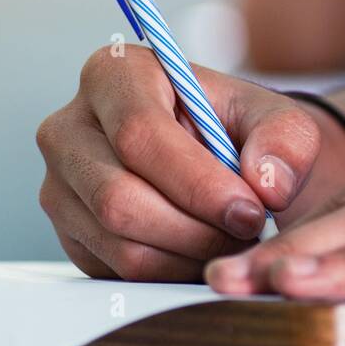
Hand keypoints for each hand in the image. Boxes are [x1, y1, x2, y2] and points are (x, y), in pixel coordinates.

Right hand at [36, 46, 320, 281]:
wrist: (221, 159)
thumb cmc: (241, 130)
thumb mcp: (277, 119)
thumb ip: (285, 141)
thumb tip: (266, 186)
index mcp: (114, 74)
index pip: (140, 134)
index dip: (198, 183)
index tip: (249, 212)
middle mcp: (70, 127)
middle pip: (119, 197)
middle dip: (195, 228)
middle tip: (246, 233)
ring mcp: (60, 184)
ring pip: (119, 241)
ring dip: (188, 255)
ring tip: (231, 240)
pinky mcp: (69, 231)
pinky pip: (116, 269)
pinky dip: (171, 271)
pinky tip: (203, 251)